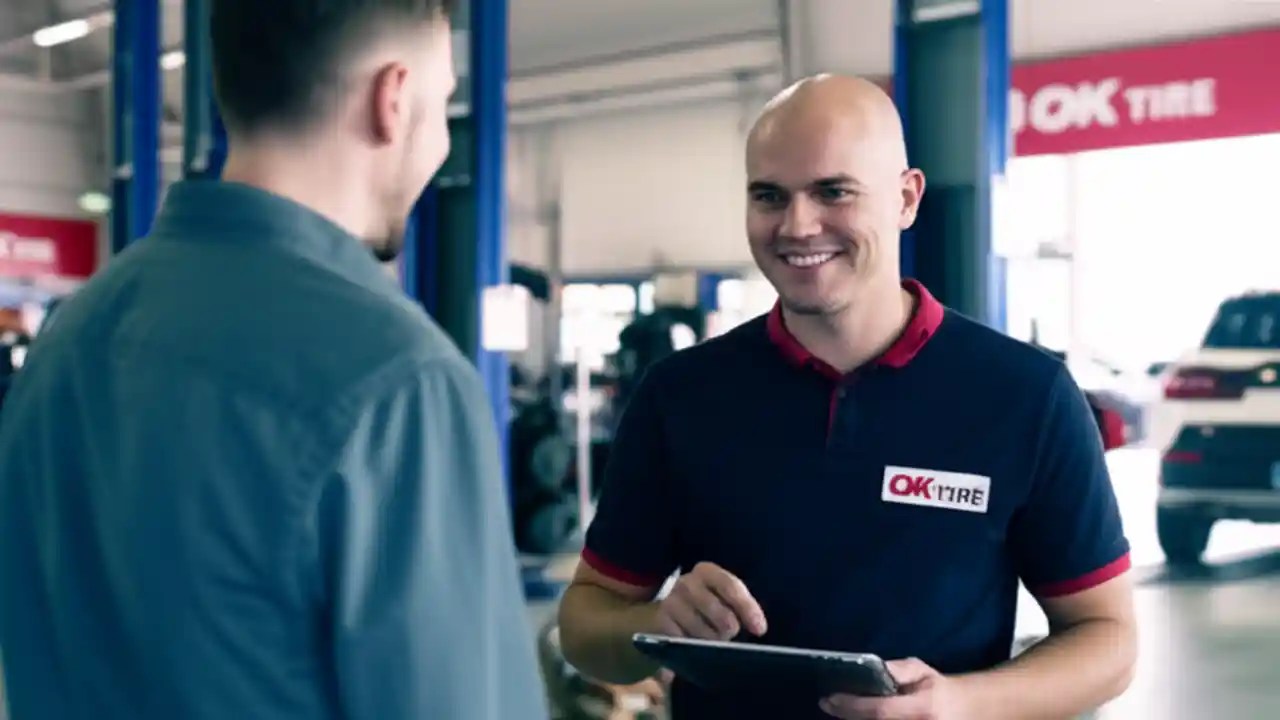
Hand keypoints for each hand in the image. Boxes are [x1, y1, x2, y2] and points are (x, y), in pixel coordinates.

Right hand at [654, 561, 766, 639]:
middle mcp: (687, 583)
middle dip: (730, 631)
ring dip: (712, 643)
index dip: (748, 608)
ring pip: (706, 634)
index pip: (731, 587)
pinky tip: (693, 648)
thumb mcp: (718, 598)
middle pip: (722, 615)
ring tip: (710, 642)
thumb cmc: (700, 606)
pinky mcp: (661, 624)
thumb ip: (737, 606)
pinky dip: (694, 650)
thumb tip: (758, 627)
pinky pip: (688, 643)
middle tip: (728, 636)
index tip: (760, 629)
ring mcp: (671, 603)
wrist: (659, 617)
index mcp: (706, 572)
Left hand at [819, 658, 971, 719]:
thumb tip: (866, 668)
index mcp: (921, 710)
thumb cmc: (939, 688)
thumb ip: (896, 671)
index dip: (851, 706)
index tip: (829, 698)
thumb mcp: (921, 671)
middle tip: (830, 703)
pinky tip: (856, 715)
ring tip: (841, 708)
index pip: (878, 711)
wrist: (966, 711)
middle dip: (847, 715)